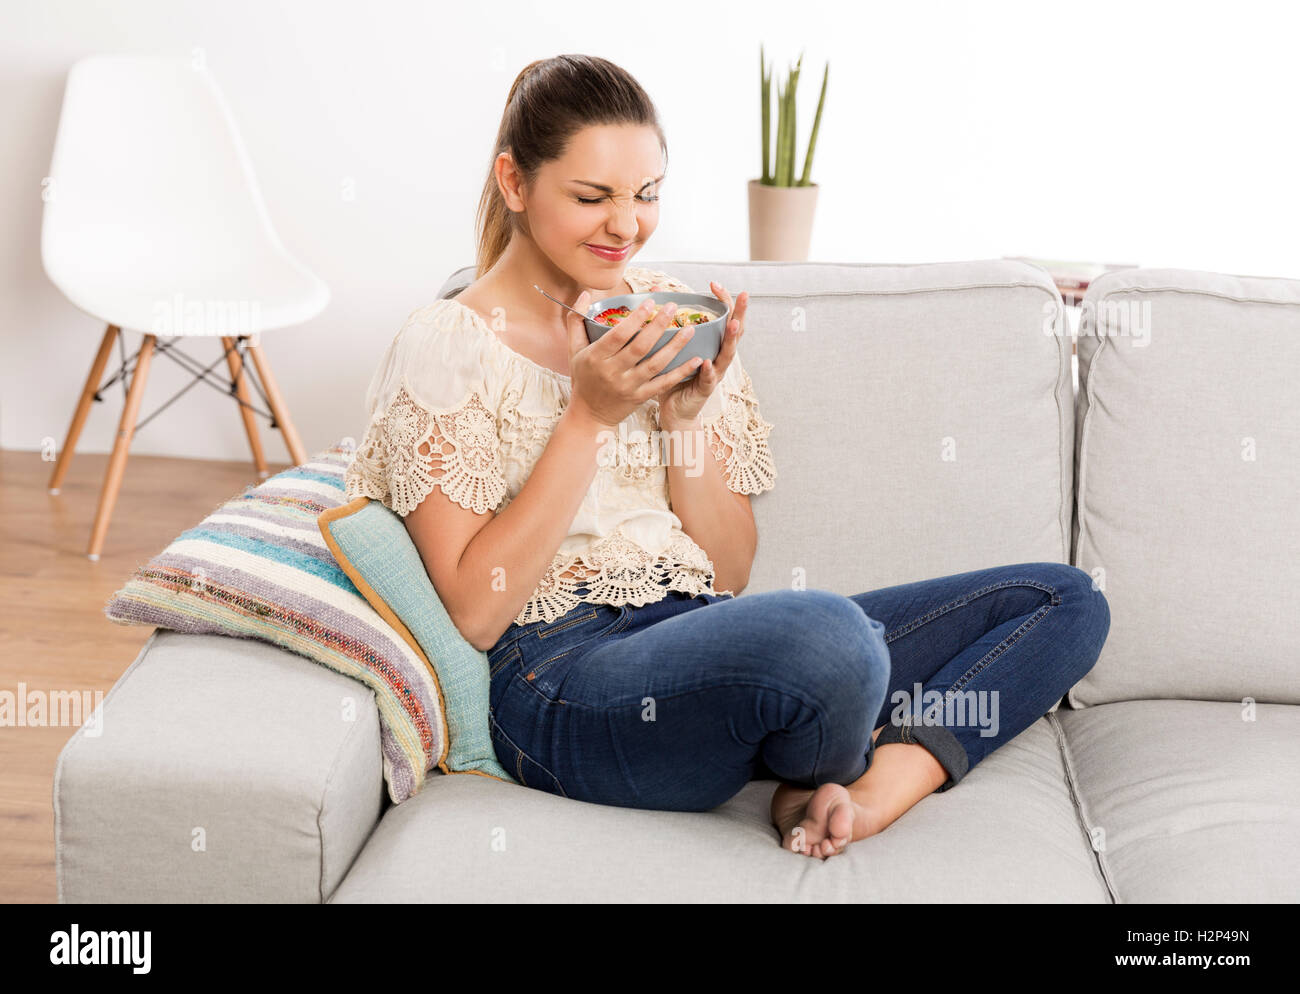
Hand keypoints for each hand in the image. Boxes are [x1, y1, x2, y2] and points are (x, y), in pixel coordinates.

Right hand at [564, 288, 704, 427]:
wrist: (589, 414)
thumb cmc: (583, 377)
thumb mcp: (574, 349)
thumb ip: (576, 319)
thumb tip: (585, 292)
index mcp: (596, 357)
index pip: (618, 335)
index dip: (635, 318)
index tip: (651, 302)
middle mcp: (612, 372)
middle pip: (640, 347)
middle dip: (658, 326)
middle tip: (673, 308)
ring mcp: (628, 386)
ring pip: (655, 364)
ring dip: (674, 346)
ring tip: (690, 329)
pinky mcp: (640, 397)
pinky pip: (663, 384)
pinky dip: (680, 372)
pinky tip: (696, 359)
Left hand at [656, 281, 747, 428]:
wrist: (674, 410)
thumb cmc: (672, 375)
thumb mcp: (671, 346)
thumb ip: (667, 322)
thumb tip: (655, 292)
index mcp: (712, 344)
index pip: (724, 317)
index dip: (723, 300)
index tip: (714, 283)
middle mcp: (718, 356)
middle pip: (735, 332)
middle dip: (740, 312)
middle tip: (744, 294)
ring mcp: (715, 373)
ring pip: (727, 354)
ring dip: (730, 338)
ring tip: (732, 324)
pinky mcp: (705, 389)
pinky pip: (709, 379)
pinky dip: (708, 371)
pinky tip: (706, 363)